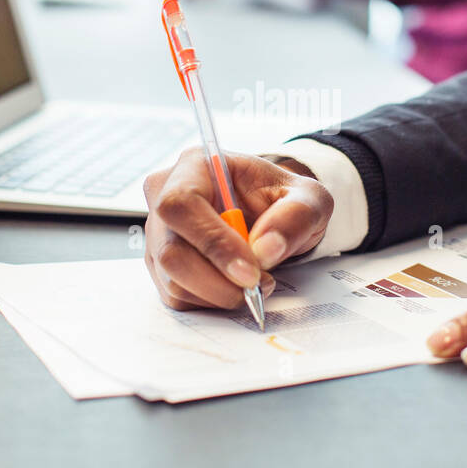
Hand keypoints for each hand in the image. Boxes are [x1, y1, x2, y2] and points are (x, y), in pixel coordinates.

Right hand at [143, 150, 333, 309]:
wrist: (273, 215)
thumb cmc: (283, 200)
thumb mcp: (308, 199)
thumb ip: (295, 217)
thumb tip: (266, 249)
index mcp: (195, 166)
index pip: (182, 204)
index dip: (213, 243)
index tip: (250, 271)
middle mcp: (164, 197)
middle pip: (171, 251)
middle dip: (218, 280)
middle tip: (257, 286)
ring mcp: (158, 234)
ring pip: (173, 280)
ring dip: (219, 293)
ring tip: (255, 281)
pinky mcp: (161, 265)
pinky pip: (177, 296)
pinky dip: (211, 301)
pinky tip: (234, 285)